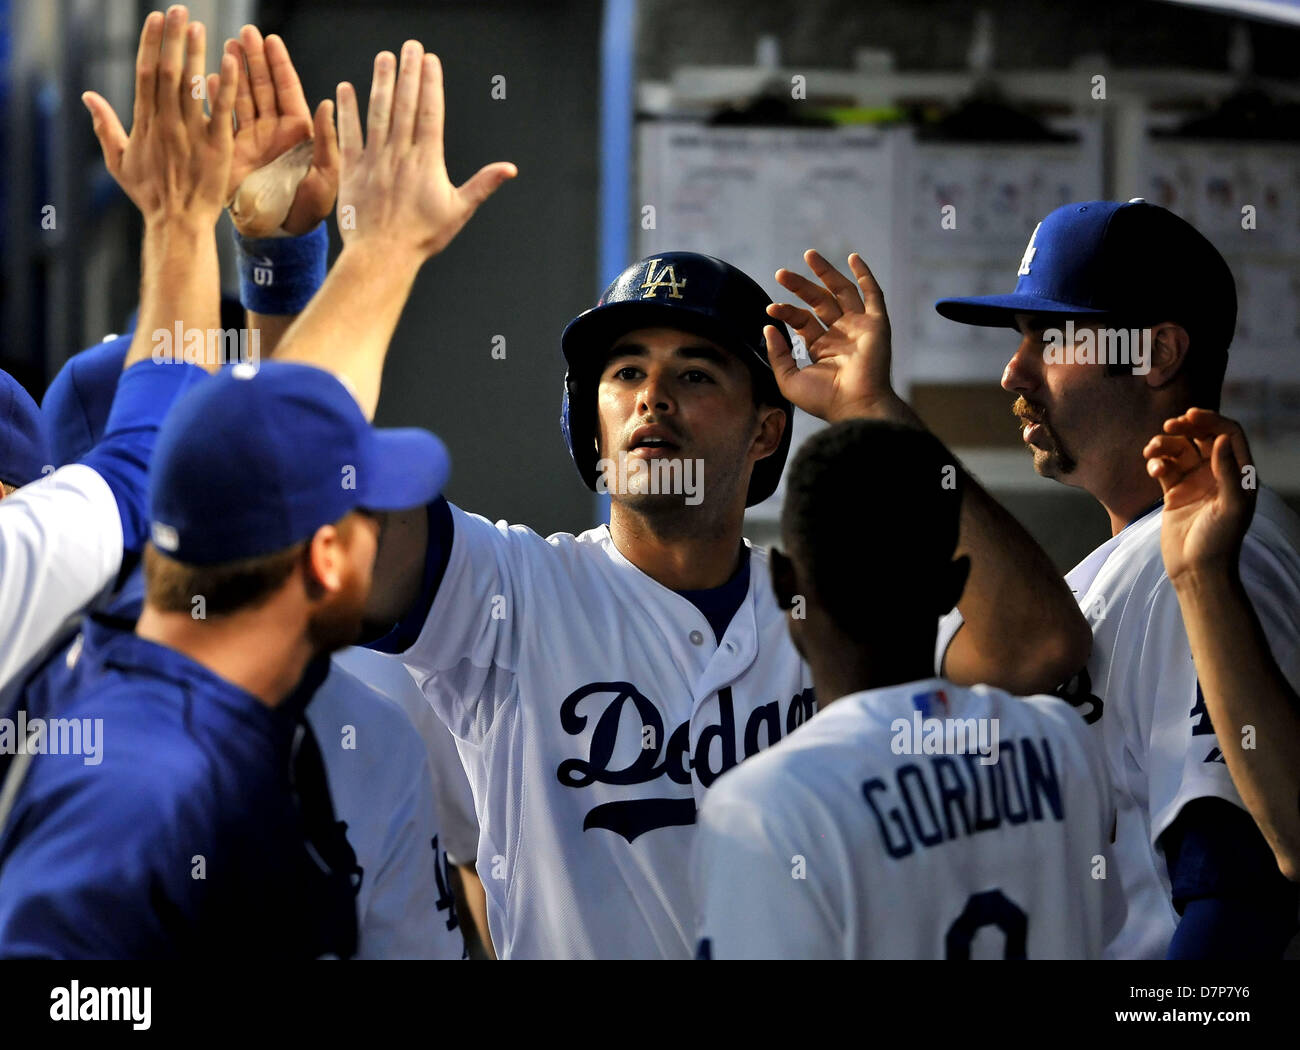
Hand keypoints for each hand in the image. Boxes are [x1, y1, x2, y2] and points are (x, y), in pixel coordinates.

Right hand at [81, 6, 236, 226]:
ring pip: (192, 86)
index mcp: (145, 123)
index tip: (157, 20)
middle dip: (173, 39)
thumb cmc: (150, 195)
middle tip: (179, 11)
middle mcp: (166, 123)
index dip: (151, 44)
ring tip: (199, 27)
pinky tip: (231, 62)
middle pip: (168, 72)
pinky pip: (221, 111)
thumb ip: (105, 126)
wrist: (178, 223)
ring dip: (195, 54)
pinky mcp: (216, 147)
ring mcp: (192, 134)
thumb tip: (87, 96)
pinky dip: (225, 85)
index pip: (146, 74)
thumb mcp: (119, 161)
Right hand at [224, 25, 338, 235]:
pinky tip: (208, 77)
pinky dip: (215, 98)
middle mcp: (274, 130)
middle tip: (244, 33)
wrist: (282, 235)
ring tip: (225, 45)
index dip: (278, 64)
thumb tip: (326, 102)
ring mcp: (252, 138)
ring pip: (241, 96)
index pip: (287, 89)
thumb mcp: (326, 176)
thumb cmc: (310, 209)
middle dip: (253, 59)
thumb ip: (326, 141)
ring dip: (234, 71)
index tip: (270, 38)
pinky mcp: (233, 150)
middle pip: (262, 86)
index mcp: (299, 132)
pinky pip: (222, 118)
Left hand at [334, 41, 515, 261]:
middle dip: (408, 72)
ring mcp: (375, 159)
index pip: (429, 113)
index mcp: (427, 162)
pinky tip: (347, 88)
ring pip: (378, 112)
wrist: (382, 255)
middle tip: (410, 46)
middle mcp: (400, 154)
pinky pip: (349, 133)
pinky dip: (347, 109)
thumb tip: (509, 169)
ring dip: (380, 82)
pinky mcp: (353, 168)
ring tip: (384, 57)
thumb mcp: (458, 211)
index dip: (430, 84)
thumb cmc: (421, 236)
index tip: (430, 61)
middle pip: (405, 104)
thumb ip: (483, 184)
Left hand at [765, 250, 901, 422]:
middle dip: (800, 286)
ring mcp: (860, 328)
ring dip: (827, 273)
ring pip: (843, 292)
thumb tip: (767, 328)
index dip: (786, 311)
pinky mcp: (876, 324)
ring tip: (808, 255)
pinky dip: (865, 275)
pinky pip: (873, 295)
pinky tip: (853, 258)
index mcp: (823, 348)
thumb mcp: (789, 379)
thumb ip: (778, 354)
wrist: (855, 405)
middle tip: (780, 273)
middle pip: (820, 301)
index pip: (802, 321)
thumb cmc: (824, 400)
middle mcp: (842, 335)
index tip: (770, 308)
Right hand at [1144, 408, 1256, 581]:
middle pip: (1201, 436)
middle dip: (1184, 427)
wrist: (1196, 570)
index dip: (1211, 420)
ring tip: (1151, 451)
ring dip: (1164, 445)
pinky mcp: (1173, 493)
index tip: (1190, 416)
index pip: (1227, 434)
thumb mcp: (1232, 506)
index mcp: (1238, 473)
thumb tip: (1220, 439)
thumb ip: (1228, 471)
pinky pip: (1164, 467)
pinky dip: (1156, 463)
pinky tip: (1154, 471)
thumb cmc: (1220, 541)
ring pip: (1179, 450)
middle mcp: (1217, 473)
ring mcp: (1194, 482)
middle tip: (1169, 426)